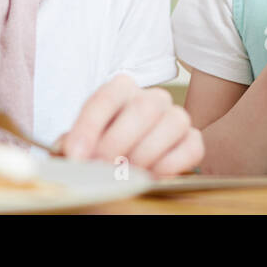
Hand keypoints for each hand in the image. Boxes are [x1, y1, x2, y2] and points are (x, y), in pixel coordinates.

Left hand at [56, 73, 201, 176]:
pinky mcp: (191, 140)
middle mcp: (152, 98)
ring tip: (127, 173)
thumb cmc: (99, 153)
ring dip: (146, 153)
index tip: (76, 155)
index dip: (90, 126)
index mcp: (121, 90)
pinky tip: (151, 176)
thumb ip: (76, 145)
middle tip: (102, 167)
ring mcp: (175, 118)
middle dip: (119, 141)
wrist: (120, 169)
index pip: (107, 97)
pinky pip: (192, 146)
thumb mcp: (81, 147)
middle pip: (144, 107)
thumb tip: (74, 152)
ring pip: (173, 122)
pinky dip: (172, 163)